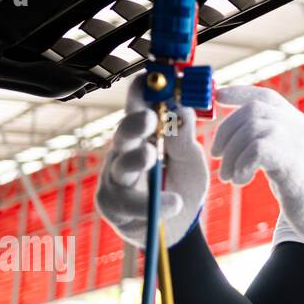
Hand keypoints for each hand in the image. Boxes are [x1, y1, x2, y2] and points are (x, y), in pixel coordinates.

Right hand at [96, 75, 207, 247]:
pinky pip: (128, 202)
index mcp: (144, 134)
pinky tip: (174, 203)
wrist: (180, 224)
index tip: (147, 79)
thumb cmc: (181, 183)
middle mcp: (125, 151)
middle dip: (134, 123)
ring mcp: (115, 178)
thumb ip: (185, 137)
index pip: (139, 108)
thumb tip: (183, 108)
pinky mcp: (113, 206)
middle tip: (147, 117)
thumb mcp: (191, 158)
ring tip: (151, 155)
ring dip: (135, 159)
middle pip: (123, 134)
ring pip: (120, 166)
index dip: (141, 94)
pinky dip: (154, 203)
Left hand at [211, 85, 303, 244]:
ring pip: (250, 129)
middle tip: (216, 155)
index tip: (217, 97)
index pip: (267, 97)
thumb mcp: (291, 157)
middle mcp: (301, 127)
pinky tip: (241, 180)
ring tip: (228, 176)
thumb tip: (238, 136)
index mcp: (301, 123)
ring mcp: (299, 142)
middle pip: (253, 110)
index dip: (239, 93)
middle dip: (226, 131)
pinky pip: (255, 150)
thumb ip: (273, 142)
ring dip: (230, 154)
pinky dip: (240, 165)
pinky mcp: (292, 161)